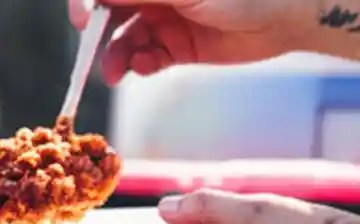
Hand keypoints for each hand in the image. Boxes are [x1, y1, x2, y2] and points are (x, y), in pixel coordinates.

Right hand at [67, 0, 309, 84]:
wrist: (286, 16)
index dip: (86, 2)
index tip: (81, 22)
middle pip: (109, 14)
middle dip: (97, 36)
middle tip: (91, 58)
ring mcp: (163, 19)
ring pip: (123, 39)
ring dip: (115, 56)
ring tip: (115, 73)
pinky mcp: (175, 47)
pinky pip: (144, 58)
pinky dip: (139, 64)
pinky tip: (145, 66)